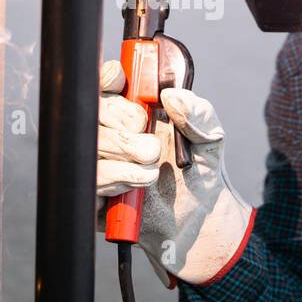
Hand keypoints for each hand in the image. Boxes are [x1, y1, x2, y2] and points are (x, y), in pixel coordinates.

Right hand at [96, 60, 254, 287]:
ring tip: (153, 170)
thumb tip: (173, 96)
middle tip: (151, 141)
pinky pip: (90, 178)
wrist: (198, 223)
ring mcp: (99, 160)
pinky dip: (117, 180)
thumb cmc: (200, 174)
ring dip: (126, 155)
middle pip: (94, 108)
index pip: (108, 82)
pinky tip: (136, 188)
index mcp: (135, 109)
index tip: (124, 84)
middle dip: (123, 120)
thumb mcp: (211, 138)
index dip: (110, 78)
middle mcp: (112, 131)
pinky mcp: (93, 190)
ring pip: (92, 144)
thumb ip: (200, 112)